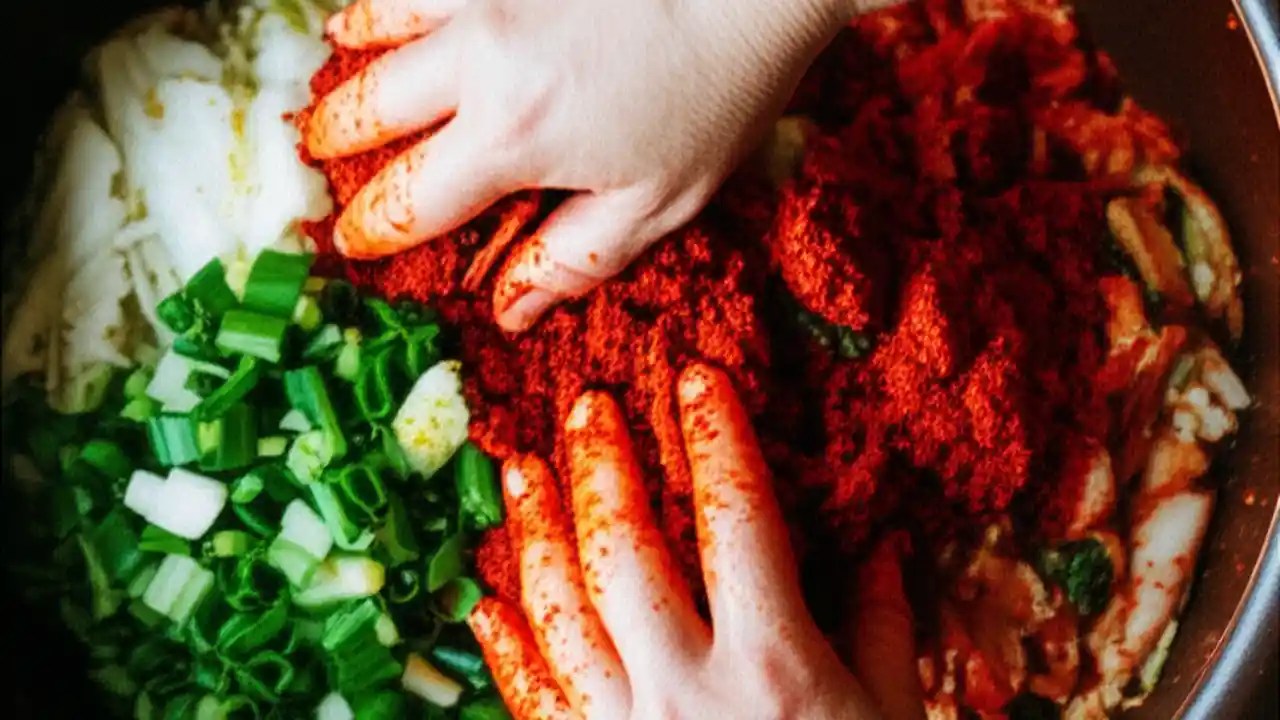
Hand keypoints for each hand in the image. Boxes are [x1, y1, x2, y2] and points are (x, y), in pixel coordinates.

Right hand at [306, 0, 897, 331]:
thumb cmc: (718, 95)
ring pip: (373, 29)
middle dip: (334, 144)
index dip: (373, 231)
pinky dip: (382, 6)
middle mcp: (477, 61)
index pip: (408, 200)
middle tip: (321, 157)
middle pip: (368, 110)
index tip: (353, 244)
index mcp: (512, 138)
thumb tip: (507, 311)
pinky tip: (378, 16)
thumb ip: (571, 259)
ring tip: (338, 77)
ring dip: (349, 66)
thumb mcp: (659, 203)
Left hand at [465, 362, 921, 718]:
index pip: (737, 518)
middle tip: (588, 404)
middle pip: (625, 549)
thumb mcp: (893, 718)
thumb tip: (885, 545)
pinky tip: (485, 603)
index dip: (714, 438)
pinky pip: (530, 701)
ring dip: (533, 534)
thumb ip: (884, 629)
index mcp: (774, 665)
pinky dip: (505, 648)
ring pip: (557, 612)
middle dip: (602, 465)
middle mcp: (685, 689)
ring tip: (519, 471)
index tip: (697, 379)